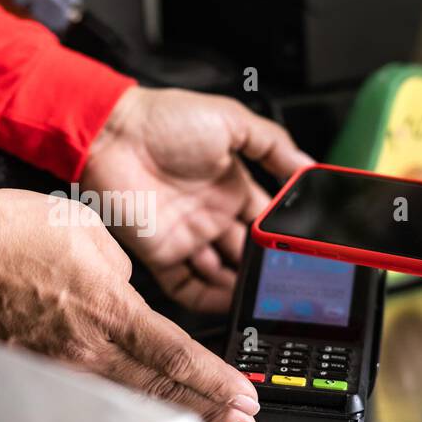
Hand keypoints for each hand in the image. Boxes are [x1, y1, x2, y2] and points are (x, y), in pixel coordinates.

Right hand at [0, 188, 261, 421]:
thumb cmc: (9, 233)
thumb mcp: (87, 231)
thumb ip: (121, 271)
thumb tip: (127, 294)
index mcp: (109, 311)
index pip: (179, 357)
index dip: (218, 384)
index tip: (247, 397)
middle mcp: (88, 349)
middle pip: (162, 390)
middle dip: (211, 412)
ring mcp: (61, 365)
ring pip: (131, 397)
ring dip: (177, 413)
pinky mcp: (38, 368)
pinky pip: (95, 392)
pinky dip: (130, 405)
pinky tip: (144, 412)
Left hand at [80, 87, 312, 312]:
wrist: (111, 133)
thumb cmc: (164, 119)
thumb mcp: (231, 120)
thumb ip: (273, 145)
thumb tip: (309, 167)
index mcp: (232, 186)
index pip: (267, 221)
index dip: (284, 236)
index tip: (304, 251)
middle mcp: (212, 215)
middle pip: (249, 253)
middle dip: (268, 268)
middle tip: (288, 282)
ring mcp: (187, 236)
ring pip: (223, 275)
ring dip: (243, 287)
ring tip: (264, 297)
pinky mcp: (160, 253)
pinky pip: (188, 287)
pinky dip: (208, 299)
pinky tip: (229, 303)